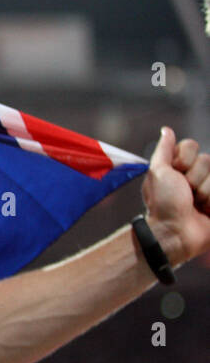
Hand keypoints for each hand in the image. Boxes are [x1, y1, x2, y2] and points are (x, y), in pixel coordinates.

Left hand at [141, 126, 209, 266]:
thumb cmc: (162, 203)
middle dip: (194, 178)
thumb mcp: (158, 172)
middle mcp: (196, 175)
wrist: (175, 232)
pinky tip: (207, 210)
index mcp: (178, 167)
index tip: (175, 172)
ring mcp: (209, 189)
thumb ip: (164, 150)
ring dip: (206, 192)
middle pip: (207, 160)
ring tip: (196, 204)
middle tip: (185, 193)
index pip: (191, 145)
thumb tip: (167, 130)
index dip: (184, 158)